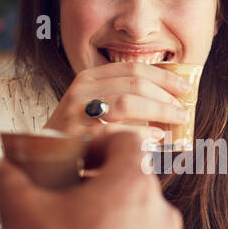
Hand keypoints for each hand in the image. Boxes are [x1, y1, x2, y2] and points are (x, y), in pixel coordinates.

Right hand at [0, 130, 184, 228]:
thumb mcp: (19, 215)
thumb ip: (4, 182)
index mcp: (133, 184)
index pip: (125, 141)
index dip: (97, 145)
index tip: (72, 162)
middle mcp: (162, 214)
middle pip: (132, 185)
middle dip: (99, 189)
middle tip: (64, 203)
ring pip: (139, 225)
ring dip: (111, 226)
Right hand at [43, 61, 190, 142]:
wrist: (42, 160)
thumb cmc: (78, 136)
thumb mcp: (96, 109)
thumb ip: (124, 100)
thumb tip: (168, 102)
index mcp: (88, 79)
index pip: (132, 68)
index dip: (163, 76)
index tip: (184, 87)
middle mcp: (81, 91)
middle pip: (134, 83)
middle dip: (165, 96)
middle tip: (182, 110)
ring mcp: (76, 113)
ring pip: (127, 102)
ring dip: (158, 111)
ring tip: (175, 122)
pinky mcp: (76, 136)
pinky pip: (116, 131)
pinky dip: (142, 133)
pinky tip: (156, 139)